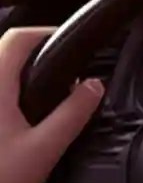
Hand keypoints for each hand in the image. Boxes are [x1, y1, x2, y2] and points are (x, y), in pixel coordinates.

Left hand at [0, 28, 103, 182]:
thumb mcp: (44, 149)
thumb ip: (73, 114)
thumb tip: (94, 86)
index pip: (18, 38)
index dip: (46, 33)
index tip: (69, 44)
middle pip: (4, 51)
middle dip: (34, 55)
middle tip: (61, 71)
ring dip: (17, 76)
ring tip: (42, 95)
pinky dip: (7, 94)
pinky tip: (17, 119)